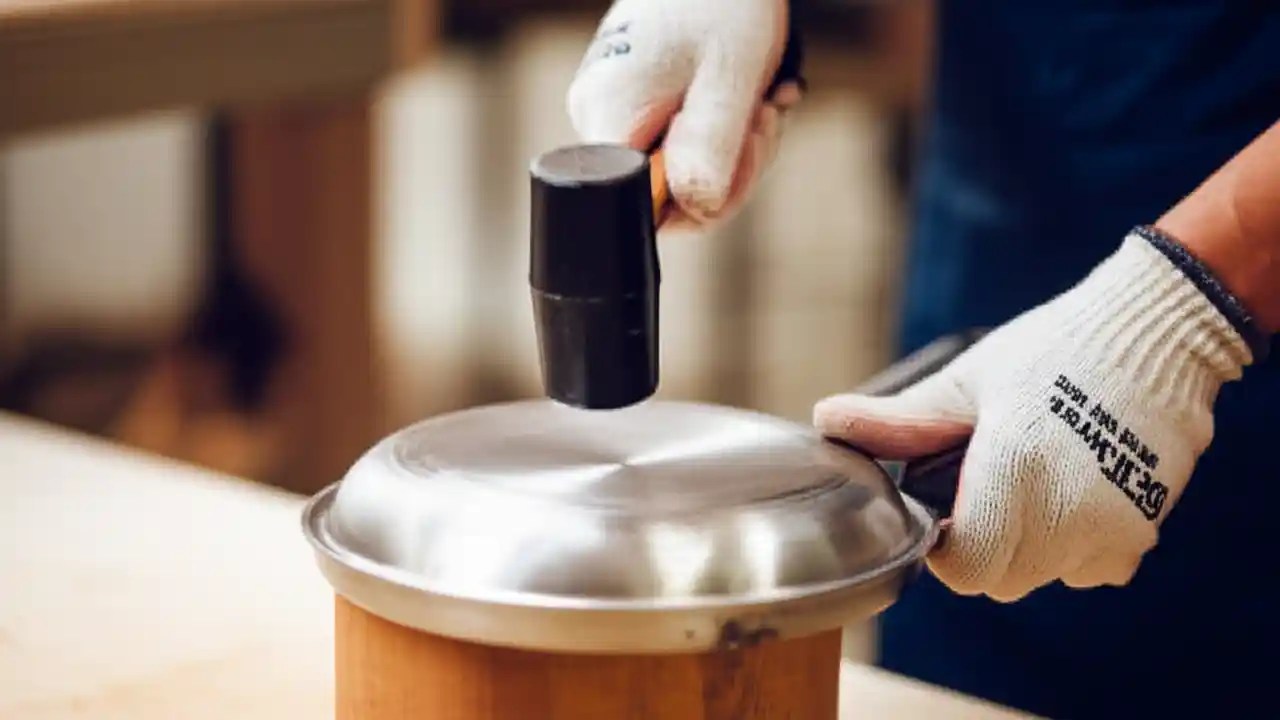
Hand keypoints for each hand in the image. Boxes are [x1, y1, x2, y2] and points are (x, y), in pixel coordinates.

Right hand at [567, 0, 801, 230]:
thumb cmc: (721, 3)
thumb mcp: (728, 79)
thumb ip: (710, 149)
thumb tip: (698, 209)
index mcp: (607, 116)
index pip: (643, 207)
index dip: (700, 200)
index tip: (739, 154)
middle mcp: (596, 119)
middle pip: (666, 194)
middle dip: (730, 170)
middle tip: (764, 120)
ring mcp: (614, 110)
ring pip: (682, 171)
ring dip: (737, 149)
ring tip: (763, 103)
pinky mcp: (637, 102)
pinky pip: (683, 144)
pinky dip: (725, 130)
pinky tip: (747, 99)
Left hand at [814, 232, 1253, 600]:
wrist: (1157, 332)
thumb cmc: (1055, 349)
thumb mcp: (969, 379)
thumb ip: (901, 419)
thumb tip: (828, 421)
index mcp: (1015, 474)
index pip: (966, 568)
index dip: (943, 545)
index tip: (943, 507)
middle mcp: (1068, 514)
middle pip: (1001, 579)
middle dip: (980, 545)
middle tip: (982, 486)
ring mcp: (1113, 527)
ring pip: (1045, 577)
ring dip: (1027, 547)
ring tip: (1028, 482)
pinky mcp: (1144, 529)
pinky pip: (1092, 568)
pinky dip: (1075, 546)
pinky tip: (1070, 491)